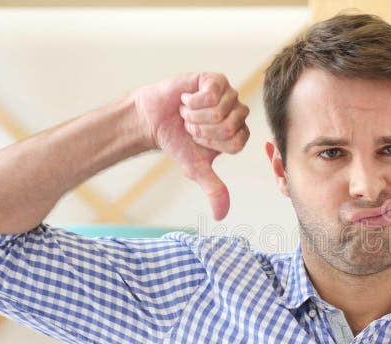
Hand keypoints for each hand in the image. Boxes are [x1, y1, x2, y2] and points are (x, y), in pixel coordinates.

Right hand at [134, 73, 249, 220]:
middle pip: (230, 126)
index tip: (198, 140)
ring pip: (221, 110)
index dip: (212, 143)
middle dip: (203, 130)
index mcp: (238, 133)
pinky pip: (212, 93)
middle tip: (191, 126)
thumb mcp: (197, 169)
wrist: (151, 121)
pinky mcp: (214, 80)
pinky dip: (193, 102)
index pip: (236, 142)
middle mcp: (236, 112)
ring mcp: (227, 94)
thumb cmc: (177, 143)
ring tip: (187, 114)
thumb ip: (214, 190)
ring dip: (196, 116)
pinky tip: (186, 101)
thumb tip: (221, 216)